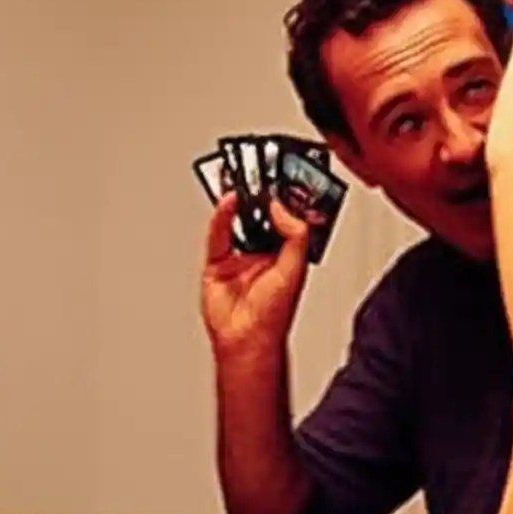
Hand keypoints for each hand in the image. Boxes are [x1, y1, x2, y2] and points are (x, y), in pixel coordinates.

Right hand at [201, 192, 310, 359]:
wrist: (245, 338)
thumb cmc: (273, 316)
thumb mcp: (294, 269)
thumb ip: (294, 235)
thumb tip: (282, 208)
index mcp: (287, 256)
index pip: (288, 220)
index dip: (287, 201)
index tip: (285, 180)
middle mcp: (264, 254)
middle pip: (261, 216)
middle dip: (261, 197)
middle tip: (261, 175)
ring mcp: (240, 257)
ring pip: (238, 221)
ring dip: (241, 202)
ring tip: (243, 182)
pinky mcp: (217, 263)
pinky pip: (218, 234)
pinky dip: (221, 216)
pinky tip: (228, 201)